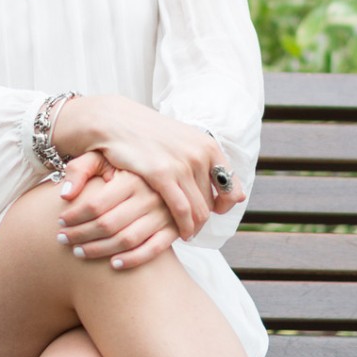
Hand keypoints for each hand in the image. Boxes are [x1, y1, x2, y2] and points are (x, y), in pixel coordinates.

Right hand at [52, 96, 242, 241]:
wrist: (115, 121)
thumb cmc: (148, 136)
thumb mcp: (184, 143)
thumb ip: (208, 167)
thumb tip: (241, 195)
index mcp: (208, 146)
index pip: (231, 188)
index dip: (225, 206)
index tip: (213, 213)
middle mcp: (200, 154)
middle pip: (211, 202)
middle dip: (202, 219)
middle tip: (192, 228)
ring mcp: (182, 163)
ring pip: (199, 210)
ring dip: (194, 227)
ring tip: (185, 234)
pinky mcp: (162, 174)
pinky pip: (182, 210)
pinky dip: (183, 227)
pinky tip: (178, 235)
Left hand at [54, 152, 178, 269]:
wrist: (162, 161)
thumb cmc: (123, 162)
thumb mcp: (102, 155)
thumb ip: (80, 169)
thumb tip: (64, 195)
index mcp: (132, 177)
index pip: (96, 204)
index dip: (74, 217)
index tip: (59, 222)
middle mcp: (151, 195)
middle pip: (108, 224)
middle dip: (81, 235)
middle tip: (63, 239)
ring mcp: (165, 213)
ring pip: (127, 240)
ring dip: (100, 250)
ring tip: (78, 252)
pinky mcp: (174, 227)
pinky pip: (154, 249)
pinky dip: (133, 259)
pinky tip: (113, 264)